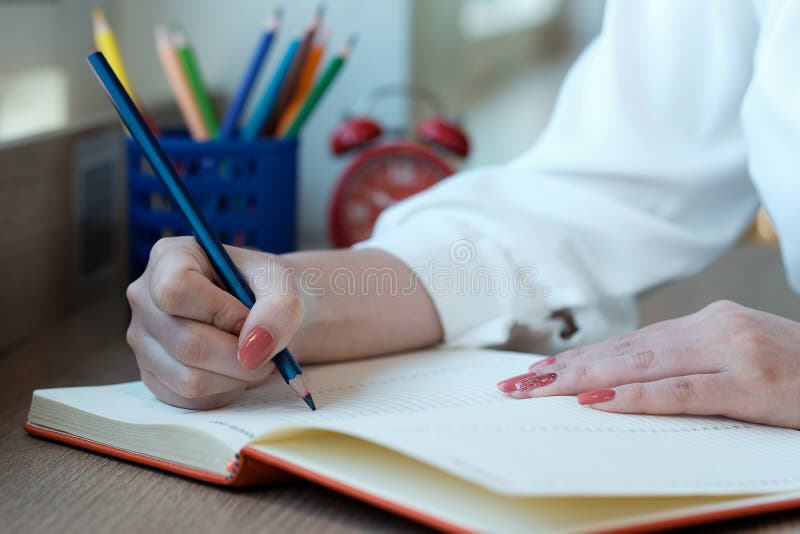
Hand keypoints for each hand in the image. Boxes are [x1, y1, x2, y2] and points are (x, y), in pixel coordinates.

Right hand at [126, 237, 305, 409]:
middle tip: (271, 353)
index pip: (176, 290)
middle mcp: (144, 297)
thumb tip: (254, 351)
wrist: (263, 310)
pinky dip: (224, 392)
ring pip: (187, 379)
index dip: (220, 312)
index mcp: (169, 257)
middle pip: (186, 343)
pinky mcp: (152, 374)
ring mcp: (143, 339)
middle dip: (241, 356)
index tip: (248, 317)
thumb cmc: (265, 288)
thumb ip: (279, 307)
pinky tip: (237, 372)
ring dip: (236, 378)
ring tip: (257, 360)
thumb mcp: (281, 282)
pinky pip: (187, 399)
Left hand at [497, 300, 799, 428]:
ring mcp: (733, 351)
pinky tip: (597, 399)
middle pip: (624, 351)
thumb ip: (689, 365)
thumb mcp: (740, 361)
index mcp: (708, 323)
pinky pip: (683, 391)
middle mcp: (714, 328)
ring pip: (641, 365)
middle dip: (565, 369)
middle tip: (517, 384)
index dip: (580, 358)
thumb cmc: (799, 375)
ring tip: (538, 390)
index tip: (538, 372)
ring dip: (582, 379)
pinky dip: (636, 395)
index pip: (630, 343)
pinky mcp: (751, 381)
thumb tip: (626, 379)